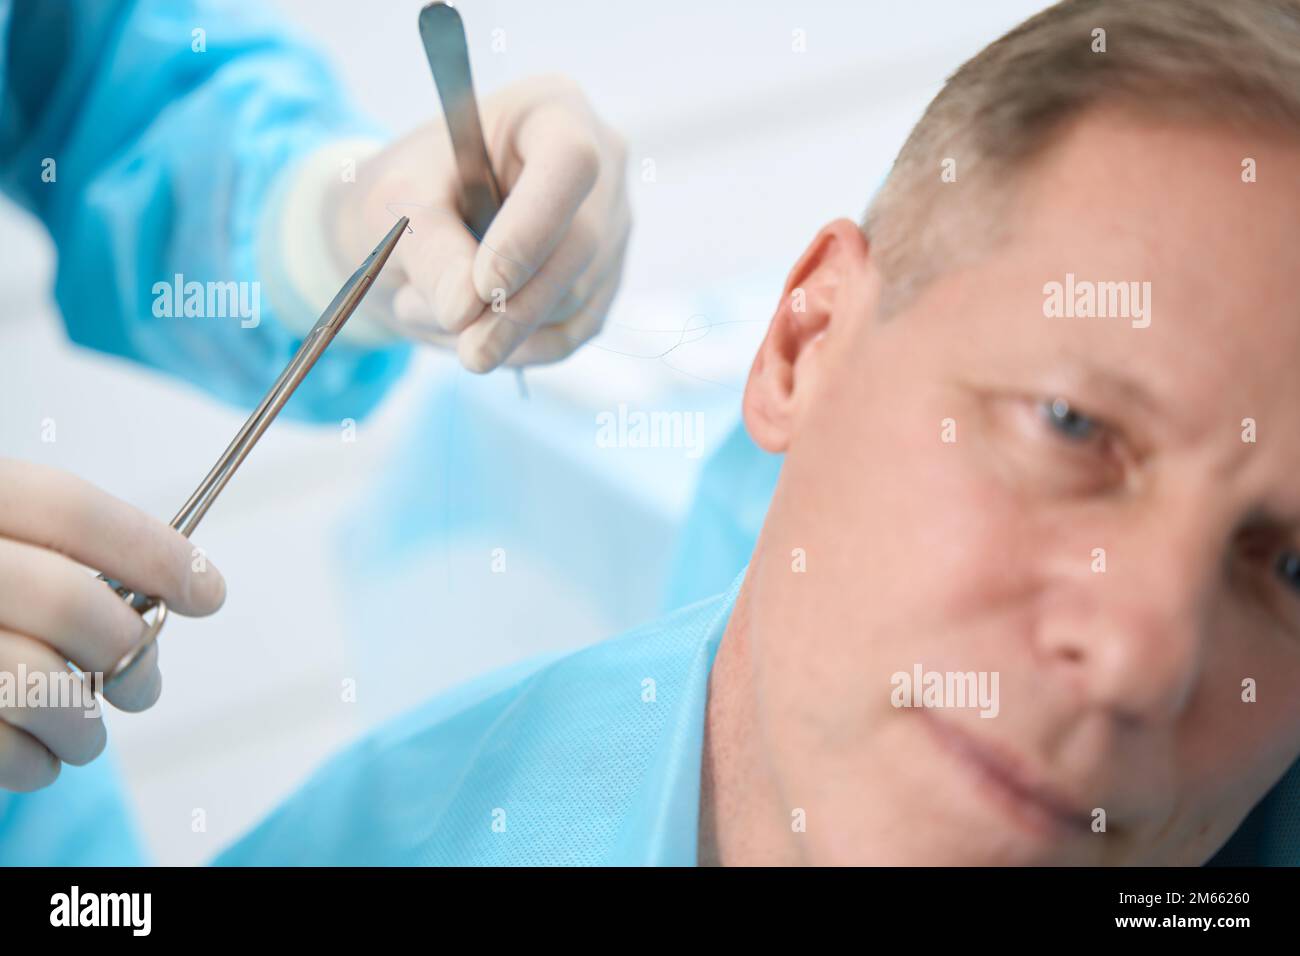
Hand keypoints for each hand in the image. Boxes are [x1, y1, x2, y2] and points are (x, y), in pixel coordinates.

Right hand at [0, 459, 224, 791]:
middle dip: (129, 652)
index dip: (155, 553)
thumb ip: (71, 559)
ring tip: (85, 734)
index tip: (207, 593)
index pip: (72, 510)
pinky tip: (40, 757)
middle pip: (66, 601)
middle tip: (143, 687)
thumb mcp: (10, 547)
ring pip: (34, 682)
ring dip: (83, 724)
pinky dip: (36, 763)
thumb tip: (185, 593)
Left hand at [330, 73, 630, 371]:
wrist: (416, 229)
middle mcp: (603, 166)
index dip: (532, 228)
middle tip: (459, 342)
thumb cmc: (409, 192)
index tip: (482, 287)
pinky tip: (470, 334)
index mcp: (553, 111)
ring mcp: (612, 228)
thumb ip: (429, 247)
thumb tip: (465, 310)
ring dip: (500, 327)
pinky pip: (573, 332)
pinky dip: (518, 348)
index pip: (570, 163)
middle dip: (515, 306)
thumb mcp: (395, 202)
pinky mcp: (604, 283)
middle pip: (581, 243)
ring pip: (575, 297)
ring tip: (427, 309)